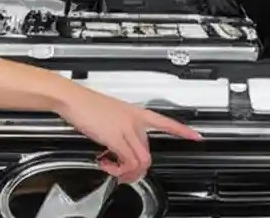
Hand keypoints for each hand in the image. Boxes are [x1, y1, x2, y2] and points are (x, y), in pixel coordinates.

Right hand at [54, 86, 202, 182]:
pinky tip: (106, 163)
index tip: (196, 136)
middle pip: (148, 153)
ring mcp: (126, 129)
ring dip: (127, 172)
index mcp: (136, 113)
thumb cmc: (87, 105)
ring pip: (141, 161)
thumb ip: (120, 129)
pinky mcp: (115, 138)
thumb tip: (118, 146)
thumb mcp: (110, 115)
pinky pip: (126, 162)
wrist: (73, 99)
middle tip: (122, 172)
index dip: (182, 131)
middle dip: (137, 169)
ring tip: (113, 169)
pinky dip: (117, 169)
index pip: (166, 122)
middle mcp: (135, 121)